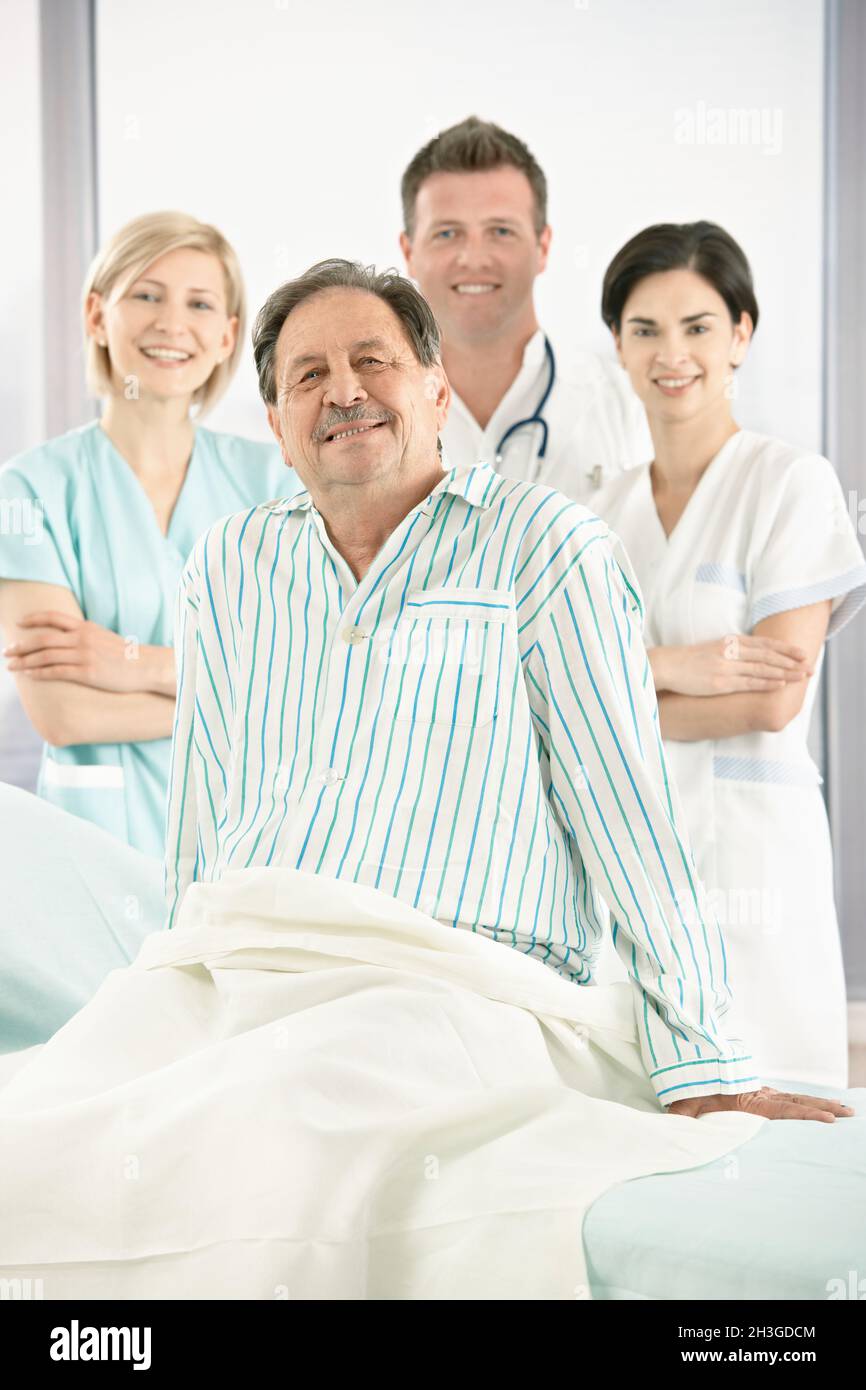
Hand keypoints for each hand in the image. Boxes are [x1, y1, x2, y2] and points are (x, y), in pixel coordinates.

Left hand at [3, 610, 149, 692]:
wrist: (146, 666)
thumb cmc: (125, 655)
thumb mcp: (103, 637)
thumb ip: (85, 635)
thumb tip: (68, 637)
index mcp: (85, 627)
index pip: (53, 617)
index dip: (33, 619)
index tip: (18, 623)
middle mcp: (82, 638)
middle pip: (43, 638)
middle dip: (21, 645)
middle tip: (6, 651)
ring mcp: (84, 655)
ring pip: (46, 656)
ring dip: (25, 662)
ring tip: (11, 667)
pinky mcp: (87, 672)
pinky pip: (57, 672)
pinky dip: (39, 673)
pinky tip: (29, 676)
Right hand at [651, 636, 812, 696]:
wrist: (667, 666)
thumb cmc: (689, 660)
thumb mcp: (713, 648)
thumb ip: (732, 650)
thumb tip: (752, 656)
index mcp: (730, 641)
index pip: (764, 644)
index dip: (785, 648)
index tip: (802, 652)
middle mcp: (730, 651)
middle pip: (767, 655)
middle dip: (791, 661)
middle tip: (810, 666)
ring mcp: (726, 667)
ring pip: (762, 669)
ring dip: (784, 673)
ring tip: (801, 676)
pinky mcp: (720, 682)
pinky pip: (748, 683)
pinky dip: (766, 683)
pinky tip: (780, 684)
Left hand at [667, 1086, 853, 1123]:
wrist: (695, 1061)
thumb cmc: (692, 1084)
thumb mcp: (687, 1099)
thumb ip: (683, 1113)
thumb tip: (674, 1126)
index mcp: (751, 1100)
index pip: (784, 1108)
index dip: (806, 1113)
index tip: (827, 1118)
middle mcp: (762, 1095)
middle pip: (799, 1100)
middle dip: (824, 1107)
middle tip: (848, 1113)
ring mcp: (764, 1093)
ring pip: (798, 1097)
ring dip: (820, 1104)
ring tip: (844, 1110)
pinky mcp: (762, 1094)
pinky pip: (790, 1098)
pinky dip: (807, 1102)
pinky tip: (819, 1107)